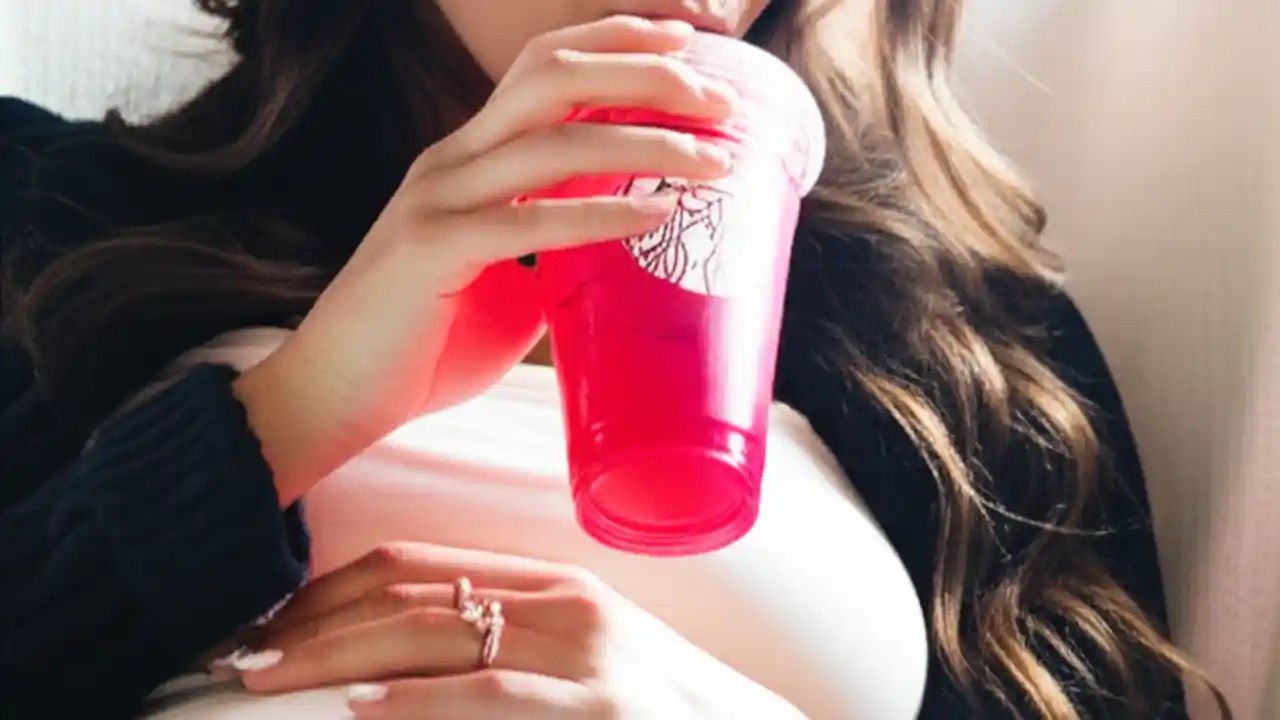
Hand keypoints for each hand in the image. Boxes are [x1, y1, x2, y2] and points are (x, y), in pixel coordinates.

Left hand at [228, 543, 804, 718]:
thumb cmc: (660, 711)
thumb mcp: (583, 659)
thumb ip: (505, 648)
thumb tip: (401, 665)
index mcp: (554, 585)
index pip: (420, 565)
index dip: (332, 589)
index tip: (271, 619)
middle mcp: (566, 604)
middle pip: (413, 594)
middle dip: (315, 623)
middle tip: (243, 652)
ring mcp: (587, 654)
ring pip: (437, 633)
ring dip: (338, 655)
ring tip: (269, 675)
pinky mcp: (602, 709)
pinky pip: (493, 696)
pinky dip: (422, 702)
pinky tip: (365, 707)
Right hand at [231, 15, 737, 504]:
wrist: (335, 394)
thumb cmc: (429, 341)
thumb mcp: (506, 274)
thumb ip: (555, 245)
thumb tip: (634, 244)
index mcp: (469, 154)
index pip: (545, 63)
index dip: (618, 37)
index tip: (694, 40)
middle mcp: (452, 159)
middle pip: (554, 75)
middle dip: (647, 71)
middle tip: (720, 99)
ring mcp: (436, 199)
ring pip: (552, 139)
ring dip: (646, 142)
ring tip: (713, 161)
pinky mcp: (430, 251)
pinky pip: (529, 222)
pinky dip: (601, 216)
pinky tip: (656, 218)